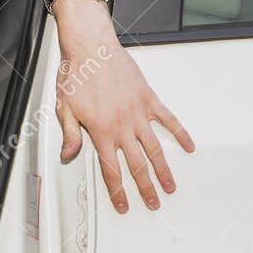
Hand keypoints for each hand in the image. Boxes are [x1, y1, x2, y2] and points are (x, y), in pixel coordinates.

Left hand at [51, 0, 193, 213]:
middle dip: (145, 188)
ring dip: (164, 170)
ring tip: (171, 186)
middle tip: (153, 203)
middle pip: (137, 165)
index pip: (111, 170)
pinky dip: (180, 133)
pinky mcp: (149, 98)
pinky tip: (189, 146)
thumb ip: (70, 135)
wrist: (91, 46)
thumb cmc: (77, 73)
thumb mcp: (64, 108)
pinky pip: (169, 119)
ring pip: (154, 148)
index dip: (118, 191)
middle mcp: (122, 126)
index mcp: (101, 132)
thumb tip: (68, 155)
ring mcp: (138, 113)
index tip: (124, 206)